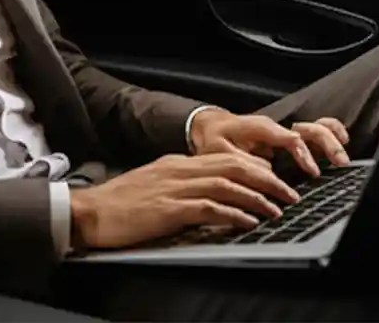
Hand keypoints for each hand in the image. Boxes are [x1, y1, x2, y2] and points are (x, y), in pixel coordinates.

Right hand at [69, 152, 300, 250]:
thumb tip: (211, 196)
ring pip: (227, 184)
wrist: (88, 213)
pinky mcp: (168, 209)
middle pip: (233, 166)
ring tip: (278, 208)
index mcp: (176, 163)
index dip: (256, 168)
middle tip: (290, 193)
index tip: (275, 180)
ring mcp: (173, 188)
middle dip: (267, 179)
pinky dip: (233, 213)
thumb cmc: (119, 205)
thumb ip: (181, 186)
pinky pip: (209, 207)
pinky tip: (249, 221)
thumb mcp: (154, 186)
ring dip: (257, 196)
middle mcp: (178, 170)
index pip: (225, 158)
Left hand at [190, 108, 350, 176]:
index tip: (314, 172)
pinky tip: (341, 143)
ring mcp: (283, 130)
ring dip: (333, 139)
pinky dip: (329, 134)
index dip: (305, 155)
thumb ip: (243, 161)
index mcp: (262, 128)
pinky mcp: (286, 137)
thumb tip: (267, 171)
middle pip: (310, 130)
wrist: (209, 126)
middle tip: (340, 164)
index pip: (292, 139)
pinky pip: (313, 130)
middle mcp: (277, 127)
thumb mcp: (219, 151)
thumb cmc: (213, 139)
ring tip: (343, 158)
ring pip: (315, 127)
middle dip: (328, 145)